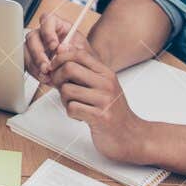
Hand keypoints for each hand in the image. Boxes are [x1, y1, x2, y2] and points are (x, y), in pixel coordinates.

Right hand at [24, 12, 88, 82]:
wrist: (82, 71)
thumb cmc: (83, 57)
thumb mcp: (83, 51)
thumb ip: (73, 48)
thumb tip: (61, 49)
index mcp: (58, 26)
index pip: (47, 20)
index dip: (48, 32)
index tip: (54, 46)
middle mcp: (44, 34)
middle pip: (33, 37)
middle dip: (38, 54)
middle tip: (47, 67)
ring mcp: (36, 46)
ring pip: (26, 51)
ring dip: (35, 65)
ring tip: (46, 75)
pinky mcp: (32, 58)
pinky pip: (26, 63)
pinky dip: (34, 72)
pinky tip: (44, 78)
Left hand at [48, 42, 150, 162]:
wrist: (131, 136)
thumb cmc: (112, 111)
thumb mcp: (102, 86)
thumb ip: (84, 70)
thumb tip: (61, 49)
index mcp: (106, 73)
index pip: (78, 53)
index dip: (60, 58)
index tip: (54, 68)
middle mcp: (107, 83)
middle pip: (69, 68)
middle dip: (57, 78)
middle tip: (60, 89)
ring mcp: (105, 100)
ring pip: (67, 90)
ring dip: (64, 100)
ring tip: (74, 105)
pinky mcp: (101, 116)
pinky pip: (72, 108)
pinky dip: (71, 113)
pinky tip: (81, 116)